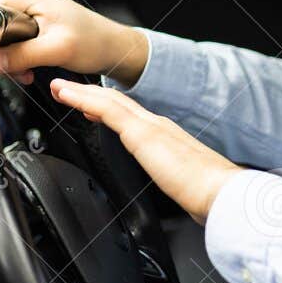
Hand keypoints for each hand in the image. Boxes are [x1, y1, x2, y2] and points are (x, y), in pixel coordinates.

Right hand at [0, 0, 149, 85]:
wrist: (113, 47)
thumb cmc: (94, 41)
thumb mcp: (55, 50)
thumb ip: (20, 56)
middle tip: (15, 69)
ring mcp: (25, 8)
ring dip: (7, 59)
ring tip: (26, 71)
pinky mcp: (30, 21)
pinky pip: (10, 41)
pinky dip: (15, 57)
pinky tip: (28, 67)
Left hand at [49, 78, 239, 224]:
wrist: (222, 192)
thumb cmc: (210, 195)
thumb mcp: (186, 187)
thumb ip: (178, 181)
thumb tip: (179, 189)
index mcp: (168, 138)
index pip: (132, 117)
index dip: (109, 109)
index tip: (90, 108)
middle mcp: (159, 125)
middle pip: (118, 103)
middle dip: (90, 95)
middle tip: (67, 89)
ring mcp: (150, 126)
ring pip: (109, 101)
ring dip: (81, 93)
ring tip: (60, 87)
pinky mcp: (142, 132)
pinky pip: (106, 109)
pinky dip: (83, 99)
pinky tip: (67, 96)